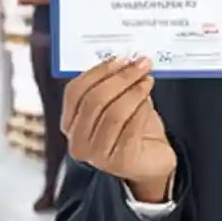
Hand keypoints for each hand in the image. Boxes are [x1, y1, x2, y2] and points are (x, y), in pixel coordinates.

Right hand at [61, 56, 176, 202]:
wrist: (151, 163)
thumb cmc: (133, 130)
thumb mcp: (118, 103)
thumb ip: (115, 85)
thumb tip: (127, 59)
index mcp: (70, 123)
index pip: (75, 91)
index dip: (98, 71)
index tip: (122, 57)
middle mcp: (77, 142)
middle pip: (94, 100)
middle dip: (120, 78)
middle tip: (141, 64)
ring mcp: (96, 155)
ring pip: (112, 114)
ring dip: (133, 92)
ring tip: (147, 80)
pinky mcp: (119, 162)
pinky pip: (130, 128)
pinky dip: (141, 109)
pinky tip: (148, 99)